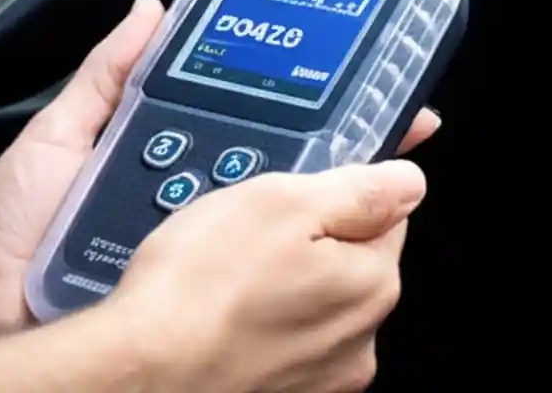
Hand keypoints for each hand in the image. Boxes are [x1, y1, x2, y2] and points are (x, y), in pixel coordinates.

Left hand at [0, 0, 440, 337]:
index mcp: (168, 155)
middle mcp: (189, 204)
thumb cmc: (10, 221)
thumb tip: (148, 7)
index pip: (249, 123)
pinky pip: (231, 280)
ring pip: (263, 230)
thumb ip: (108, 72)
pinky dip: (264, 270)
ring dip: (304, 211)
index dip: (304, 107)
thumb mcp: (61, 129)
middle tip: (374, 130)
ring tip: (342, 181)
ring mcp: (189, 253)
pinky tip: (290, 249)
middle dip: (326, 155)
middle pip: (271, 176)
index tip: (361, 84)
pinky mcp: (183, 298)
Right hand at [108, 160, 425, 392]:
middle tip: (245, 225)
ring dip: (279, 280)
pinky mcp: (282, 391)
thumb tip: (407, 179)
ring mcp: (321, 373)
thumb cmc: (200, 288)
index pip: (384, 213)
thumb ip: (357, 189)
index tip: (295, 187)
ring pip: (312, 299)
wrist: (144, 371)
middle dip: (306, 237)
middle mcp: (360, 337)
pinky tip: (219, 308)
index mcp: (372, 282)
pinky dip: (257, 321)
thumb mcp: (281, 202)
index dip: (337, 190)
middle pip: (348, 259)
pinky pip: (280, 337)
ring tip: (222, 269)